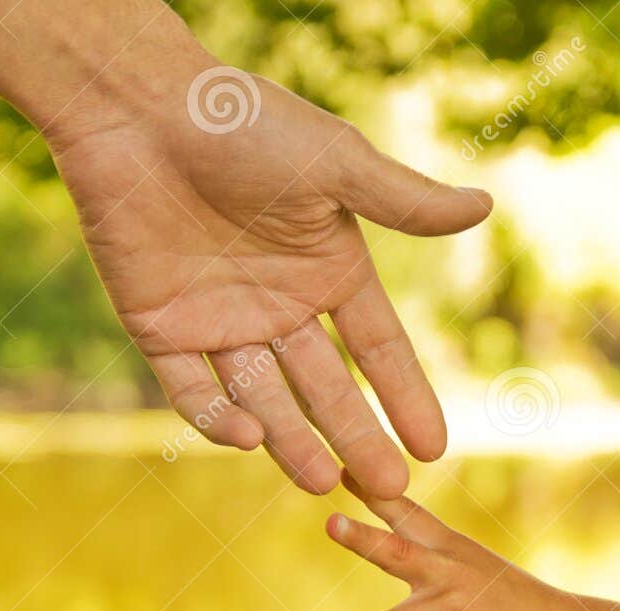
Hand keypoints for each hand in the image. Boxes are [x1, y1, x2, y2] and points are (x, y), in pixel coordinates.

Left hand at [48, 59, 491, 497]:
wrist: (136, 108)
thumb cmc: (242, 123)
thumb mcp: (333, 164)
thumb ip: (402, 201)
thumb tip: (484, 208)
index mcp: (327, 266)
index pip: (378, 349)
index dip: (406, 398)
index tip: (435, 450)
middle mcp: (278, 302)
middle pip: (326, 388)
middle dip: (358, 438)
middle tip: (389, 492)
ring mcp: (218, 320)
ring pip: (264, 399)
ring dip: (293, 444)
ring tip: (325, 485)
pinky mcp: (158, 328)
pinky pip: (192, 390)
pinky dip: (217, 418)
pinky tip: (250, 439)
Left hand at [320, 475, 585, 610]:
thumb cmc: (515, 602)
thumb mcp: (476, 568)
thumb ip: (436, 560)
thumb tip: (395, 551)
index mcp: (452, 548)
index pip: (408, 513)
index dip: (373, 493)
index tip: (342, 470)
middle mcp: (451, 573)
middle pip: (397, 551)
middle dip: (362, 538)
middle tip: (331, 523)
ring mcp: (456, 609)